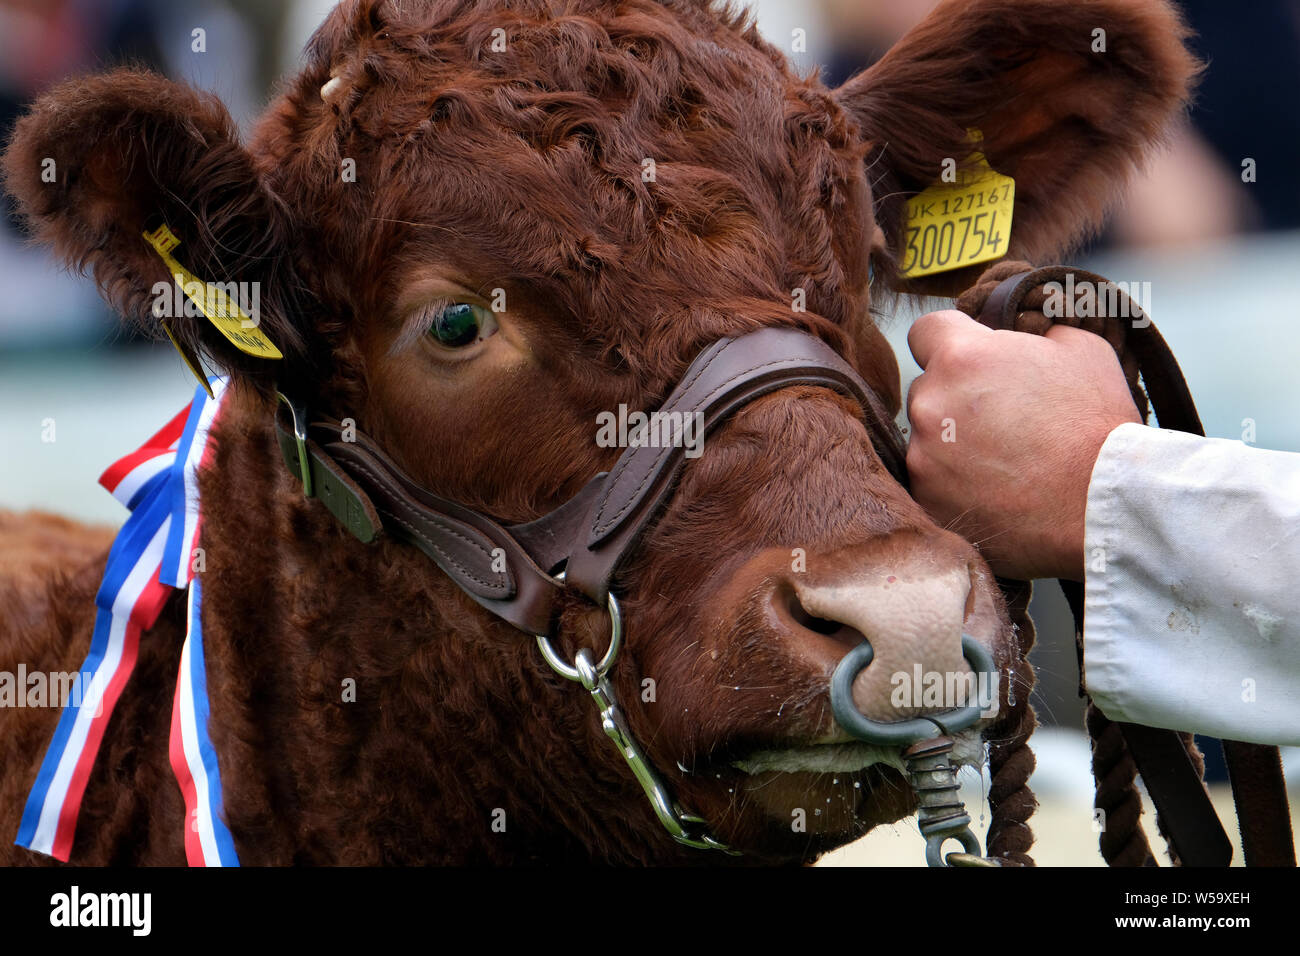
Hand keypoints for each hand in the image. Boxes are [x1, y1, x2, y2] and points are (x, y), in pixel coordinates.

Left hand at [905, 310, 1141, 580]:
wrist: (1100, 500)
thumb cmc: (1095, 422)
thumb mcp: (1078, 347)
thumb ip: (1031, 331)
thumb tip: (1016, 334)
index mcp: (962, 356)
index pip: (926, 330)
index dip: (949, 340)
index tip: (969, 356)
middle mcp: (931, 402)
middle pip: (927, 386)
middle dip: (954, 394)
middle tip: (998, 414)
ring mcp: (923, 454)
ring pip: (926, 434)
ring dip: (951, 439)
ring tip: (1000, 455)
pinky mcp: (927, 495)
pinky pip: (929, 477)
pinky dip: (952, 479)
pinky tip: (992, 484)